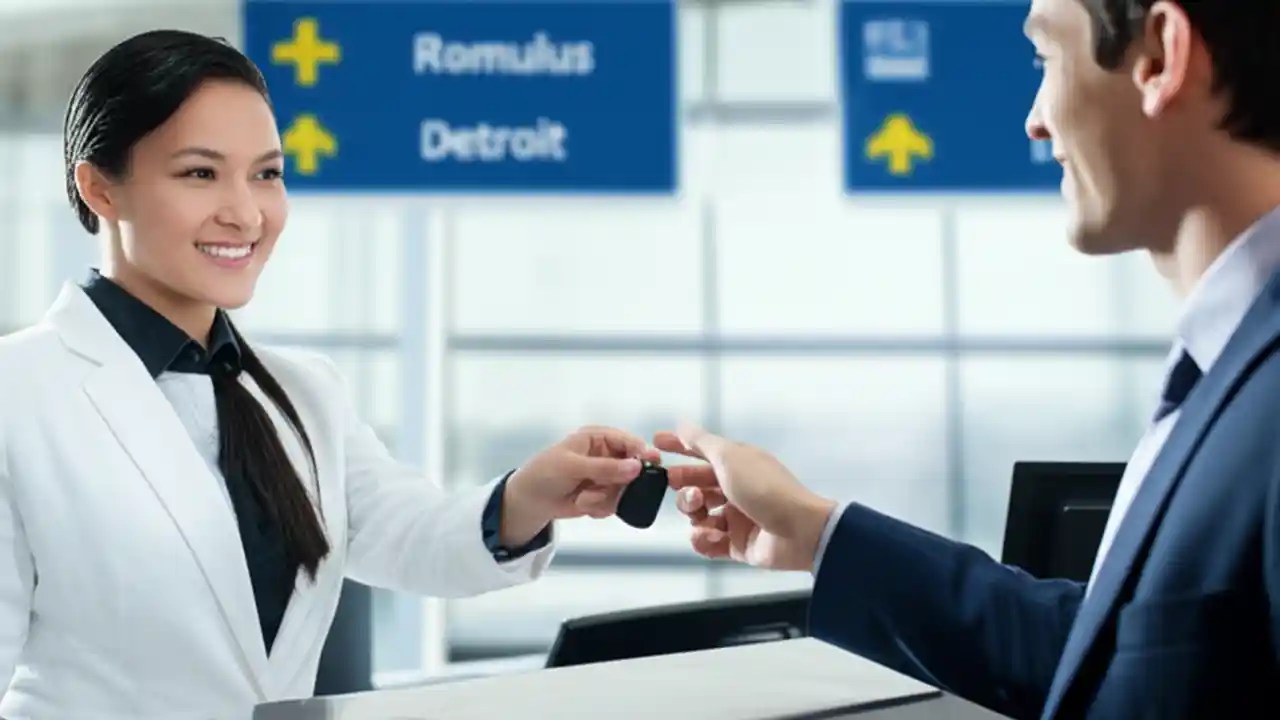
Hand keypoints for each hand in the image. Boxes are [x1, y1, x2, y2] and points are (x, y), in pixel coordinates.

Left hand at [502, 426, 660, 545]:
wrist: (531, 501)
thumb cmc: (545, 473)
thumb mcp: (572, 466)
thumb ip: (604, 467)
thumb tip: (636, 467)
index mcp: (598, 438)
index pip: (628, 441)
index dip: (641, 453)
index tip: (649, 465)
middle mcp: (607, 456)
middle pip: (633, 468)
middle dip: (622, 483)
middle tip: (609, 490)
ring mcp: (607, 477)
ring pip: (625, 489)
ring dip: (606, 497)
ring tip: (584, 498)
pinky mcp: (605, 496)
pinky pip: (616, 503)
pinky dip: (600, 507)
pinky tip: (584, 505)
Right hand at [653, 423, 836, 571]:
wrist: (798, 530)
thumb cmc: (766, 488)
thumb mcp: (729, 457)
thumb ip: (702, 442)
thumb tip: (682, 425)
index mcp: (737, 464)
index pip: (701, 452)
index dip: (679, 446)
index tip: (656, 443)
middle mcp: (736, 489)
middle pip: (697, 486)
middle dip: (683, 486)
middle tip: (672, 484)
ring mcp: (737, 518)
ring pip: (699, 516)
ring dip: (694, 514)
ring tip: (700, 513)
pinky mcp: (738, 544)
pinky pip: (709, 542)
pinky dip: (704, 540)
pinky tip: (710, 536)